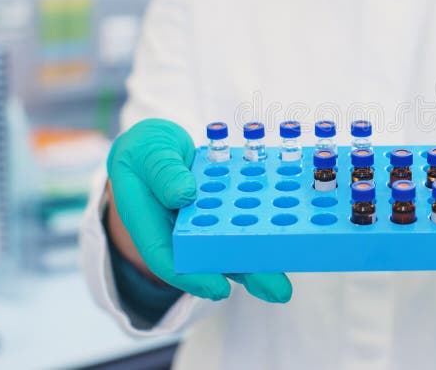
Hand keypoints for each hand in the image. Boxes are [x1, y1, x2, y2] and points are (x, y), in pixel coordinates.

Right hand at [106, 118, 291, 301]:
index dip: (193, 276)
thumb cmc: (145, 150)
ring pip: (230, 248)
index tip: (219, 288)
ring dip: (260, 263)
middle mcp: (178, 232)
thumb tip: (185, 195)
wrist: (156, 145)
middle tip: (278, 292)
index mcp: (149, 223)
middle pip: (209, 260)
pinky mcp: (220, 213)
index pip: (167, 258)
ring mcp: (201, 225)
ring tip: (288, 281)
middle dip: (245, 276)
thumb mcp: (148, 153)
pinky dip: (263, 231)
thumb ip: (163, 173)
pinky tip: (290, 237)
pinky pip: (241, 223)